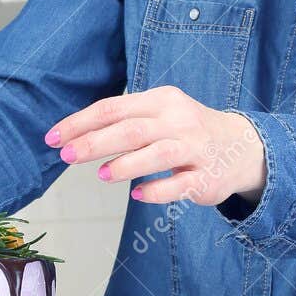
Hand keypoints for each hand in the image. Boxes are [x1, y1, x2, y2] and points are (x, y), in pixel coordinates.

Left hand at [44, 85, 264, 205]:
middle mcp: (179, 121)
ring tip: (101, 175)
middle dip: (94, 142)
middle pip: (131, 129)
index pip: (114, 107)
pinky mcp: (206, 179)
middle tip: (66, 155)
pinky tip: (137, 194)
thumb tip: (76, 135)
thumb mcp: (160, 113)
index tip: (53, 137)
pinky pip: (178, 186)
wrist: (242, 147)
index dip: (80, 122)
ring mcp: (195, 150)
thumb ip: (125, 120)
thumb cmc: (187, 131)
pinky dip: (155, 190)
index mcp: (162, 100)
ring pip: (156, 154)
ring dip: (124, 165)